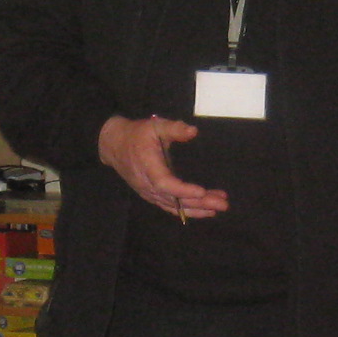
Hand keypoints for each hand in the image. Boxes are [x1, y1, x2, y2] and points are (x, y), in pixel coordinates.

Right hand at [99, 114, 228, 219]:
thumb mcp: (155, 125)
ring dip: (198, 208)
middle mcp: (148, 184)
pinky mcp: (152, 196)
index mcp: (148, 166)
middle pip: (174, 199)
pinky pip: (171, 208)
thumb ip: (174, 128)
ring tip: (219, 206)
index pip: (165, 183)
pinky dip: (189, 211)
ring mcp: (149, 193)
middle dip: (200, 203)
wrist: (115, 145)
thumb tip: (194, 131)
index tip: (202, 192)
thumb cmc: (137, 134)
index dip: (183, 190)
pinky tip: (205, 211)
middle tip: (223, 203)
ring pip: (175, 206)